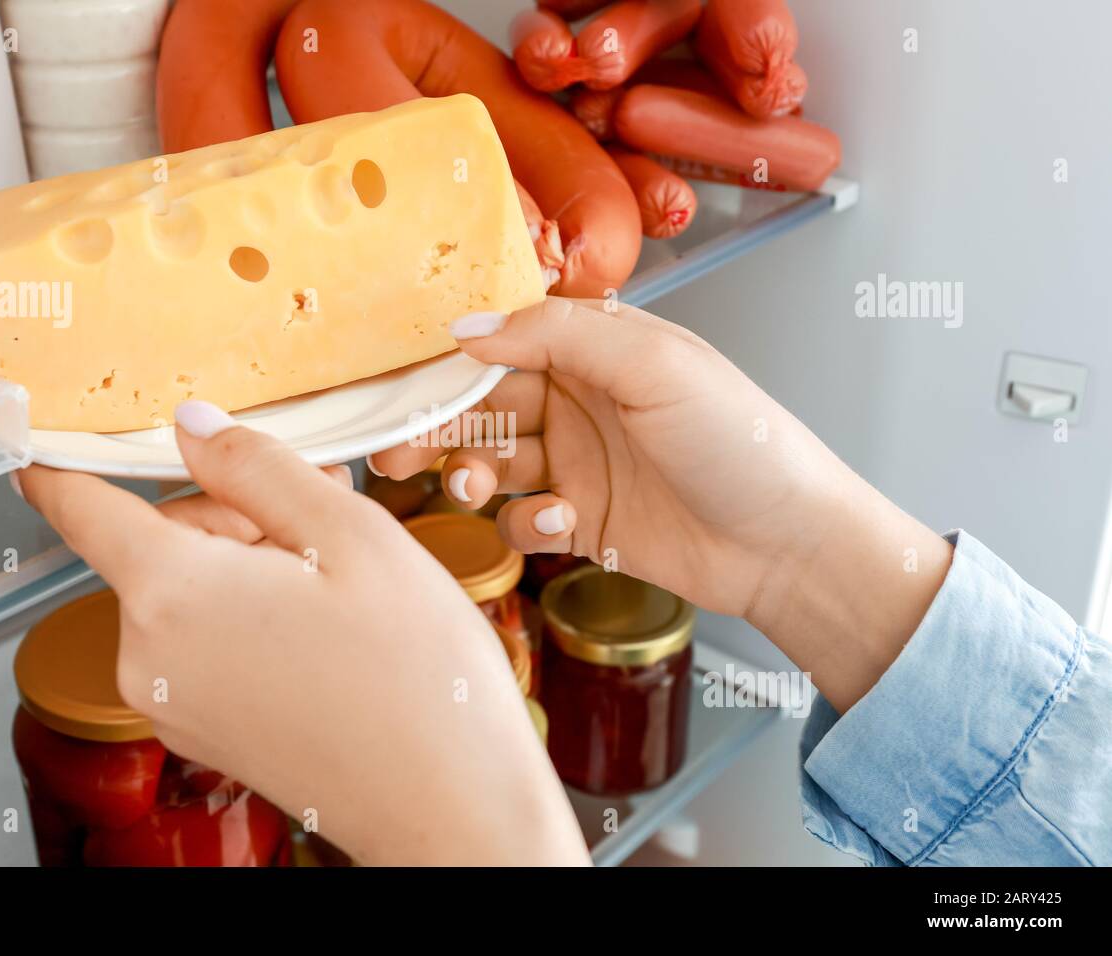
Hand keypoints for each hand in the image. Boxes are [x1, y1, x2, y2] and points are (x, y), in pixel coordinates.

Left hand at [19, 403, 587, 865]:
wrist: (449, 809)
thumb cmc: (416, 675)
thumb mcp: (353, 536)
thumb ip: (258, 468)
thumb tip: (192, 425)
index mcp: (171, 593)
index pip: (75, 503)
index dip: (71, 456)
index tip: (72, 429)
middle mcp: (148, 656)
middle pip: (157, 541)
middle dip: (231, 514)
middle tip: (322, 518)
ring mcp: (171, 703)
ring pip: (185, 591)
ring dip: (247, 566)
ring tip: (337, 586)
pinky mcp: (202, 731)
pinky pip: (201, 642)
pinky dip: (247, 616)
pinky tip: (323, 630)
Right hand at [371, 298, 952, 711]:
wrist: (786, 542)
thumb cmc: (737, 439)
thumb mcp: (651, 363)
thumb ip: (555, 334)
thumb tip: (466, 328)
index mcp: (595, 348)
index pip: (503, 341)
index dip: (449, 361)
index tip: (400, 382)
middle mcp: (580, 401)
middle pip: (483, 406)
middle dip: (436, 426)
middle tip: (395, 450)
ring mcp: (579, 464)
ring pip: (492, 463)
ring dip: (470, 475)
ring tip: (472, 489)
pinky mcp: (582, 522)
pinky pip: (523, 518)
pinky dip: (525, 522)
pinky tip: (559, 520)